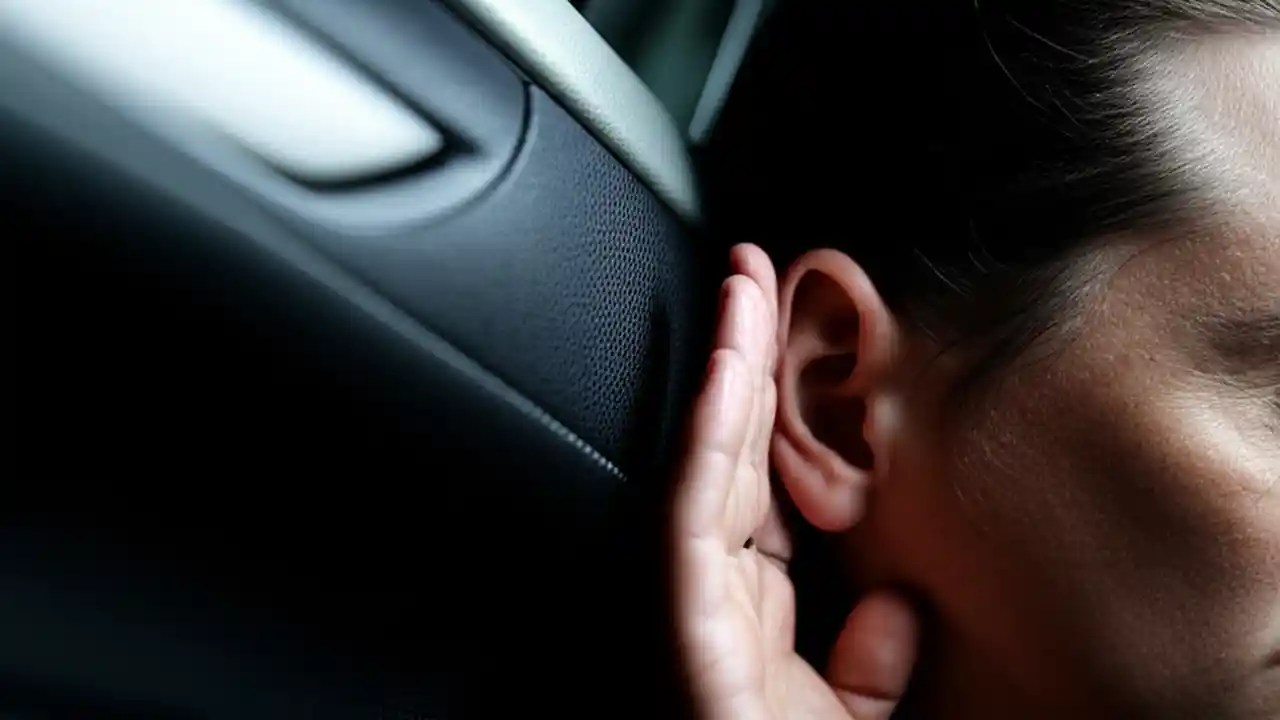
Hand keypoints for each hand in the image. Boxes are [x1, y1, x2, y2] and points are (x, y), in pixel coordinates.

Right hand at [672, 244, 918, 719]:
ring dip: (726, 365)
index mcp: (753, 605)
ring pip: (710, 458)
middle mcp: (716, 588)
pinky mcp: (686, 610)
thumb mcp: (853, 715)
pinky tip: (728, 367)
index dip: (773, 402)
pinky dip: (712, 432)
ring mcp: (694, 594)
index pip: (763, 480)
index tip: (789, 331)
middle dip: (741, 356)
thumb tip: (895, 601)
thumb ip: (870, 658)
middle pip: (732, 451)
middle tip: (752, 272)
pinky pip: (698, 504)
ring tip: (741, 284)